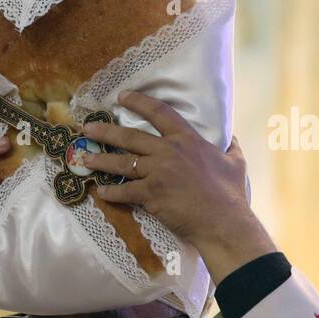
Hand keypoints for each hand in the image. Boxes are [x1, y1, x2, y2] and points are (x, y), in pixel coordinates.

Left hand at [75, 90, 277, 284]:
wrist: (224, 221)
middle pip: (130, 137)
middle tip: (87, 128)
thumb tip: (231, 137)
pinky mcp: (151, 194)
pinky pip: (124, 191)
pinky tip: (100, 192)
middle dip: (105, 131)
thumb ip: (229, 147)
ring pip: (122, 163)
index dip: (139, 102)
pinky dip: (111, 192)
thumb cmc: (230, 193)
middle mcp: (169, 151)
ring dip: (100, 161)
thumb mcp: (235, 162)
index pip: (159, 113)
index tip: (122, 96)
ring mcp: (158, 172)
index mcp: (188, 140)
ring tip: (84, 158)